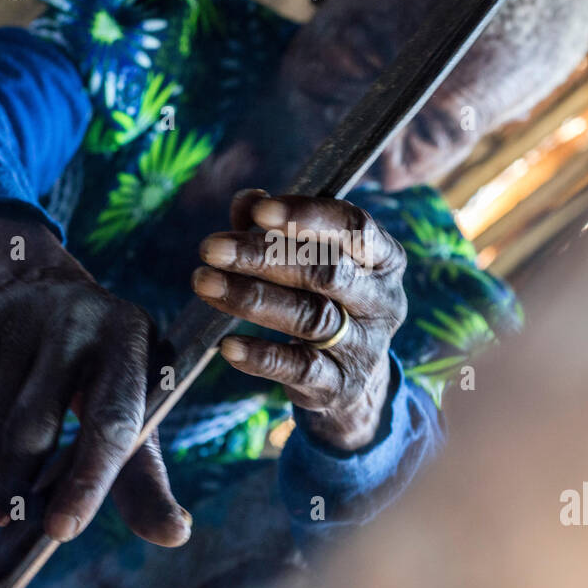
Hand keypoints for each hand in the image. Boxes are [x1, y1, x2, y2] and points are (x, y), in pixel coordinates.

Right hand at [0, 213, 190, 545]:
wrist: (49, 290)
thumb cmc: (106, 372)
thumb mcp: (135, 408)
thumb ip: (147, 477)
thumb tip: (175, 536)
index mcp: (131, 341)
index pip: (111, 422)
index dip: (88, 481)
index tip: (62, 531)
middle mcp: (78, 321)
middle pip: (35, 427)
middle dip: (19, 486)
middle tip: (15, 519)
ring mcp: (22, 316)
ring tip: (8, 483)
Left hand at [192, 190, 407, 450]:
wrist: (356, 380)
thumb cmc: (327, 300)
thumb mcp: (314, 259)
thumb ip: (278, 226)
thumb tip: (245, 202)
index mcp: (383, 258)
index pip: (354, 226)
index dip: (308, 216)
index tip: (259, 211)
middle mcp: (382, 300)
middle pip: (325, 272)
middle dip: (263, 256)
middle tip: (211, 247)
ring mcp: (365, 346)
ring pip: (310, 318)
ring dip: (252, 298)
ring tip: (203, 282)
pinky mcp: (340, 385)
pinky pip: (299, 368)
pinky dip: (261, 356)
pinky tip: (227, 345)